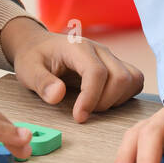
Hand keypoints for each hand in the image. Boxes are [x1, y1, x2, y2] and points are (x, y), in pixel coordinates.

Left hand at [1, 16, 144, 121]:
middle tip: (83, 112)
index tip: (78, 117)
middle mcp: (99, 49)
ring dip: (117, 100)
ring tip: (94, 107)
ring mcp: (110, 56)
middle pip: (120, 77)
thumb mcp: (28, 70)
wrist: (39, 45)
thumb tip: (57, 95)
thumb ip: (42, 82)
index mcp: (77, 47)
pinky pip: (135, 79)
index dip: (90, 99)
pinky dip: (126, 95)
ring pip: (131, 79)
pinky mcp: (115, 64)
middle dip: (104, 102)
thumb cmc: (34, 57)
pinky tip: (106, 101)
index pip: (96, 72)